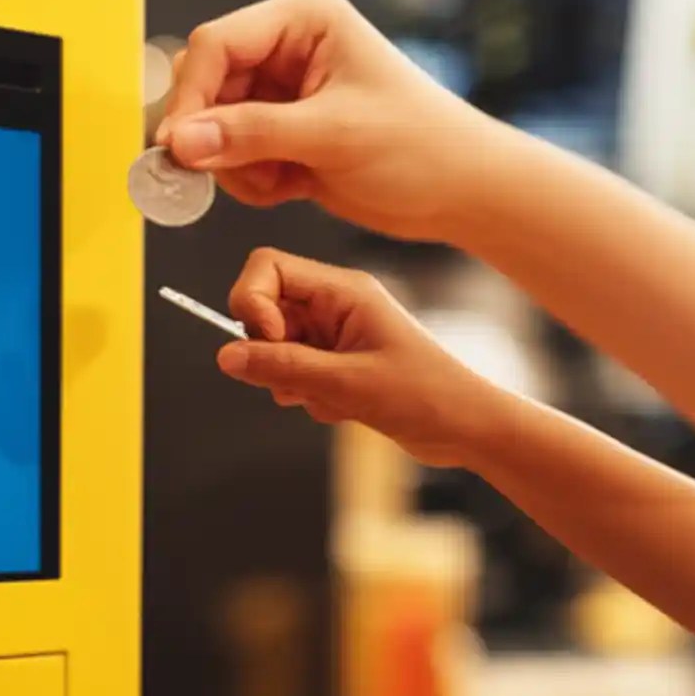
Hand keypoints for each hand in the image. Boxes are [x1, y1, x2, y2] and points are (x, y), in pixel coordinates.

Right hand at [155, 0, 493, 241]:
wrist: (461, 191)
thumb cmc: (420, 146)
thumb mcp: (333, 135)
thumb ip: (251, 135)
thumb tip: (179, 142)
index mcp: (302, 18)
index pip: (216, 45)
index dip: (191, 97)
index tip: (178, 149)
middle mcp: (286, 48)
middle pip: (205, 86)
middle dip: (214, 137)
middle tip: (236, 173)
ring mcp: (282, 93)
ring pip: (212, 128)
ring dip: (236, 166)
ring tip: (284, 179)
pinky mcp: (283, 134)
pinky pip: (234, 158)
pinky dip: (252, 181)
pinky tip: (294, 185)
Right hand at [216, 247, 504, 466]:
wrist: (467, 428)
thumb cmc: (425, 396)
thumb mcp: (347, 384)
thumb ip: (282, 367)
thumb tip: (227, 356)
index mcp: (344, 290)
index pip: (267, 267)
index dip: (252, 303)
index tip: (269, 342)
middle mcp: (337, 305)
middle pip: (266, 311)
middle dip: (274, 353)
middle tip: (305, 381)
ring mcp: (337, 335)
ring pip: (278, 349)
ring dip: (293, 381)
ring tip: (336, 398)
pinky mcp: (340, 363)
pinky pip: (296, 374)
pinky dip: (310, 396)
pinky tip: (346, 409)